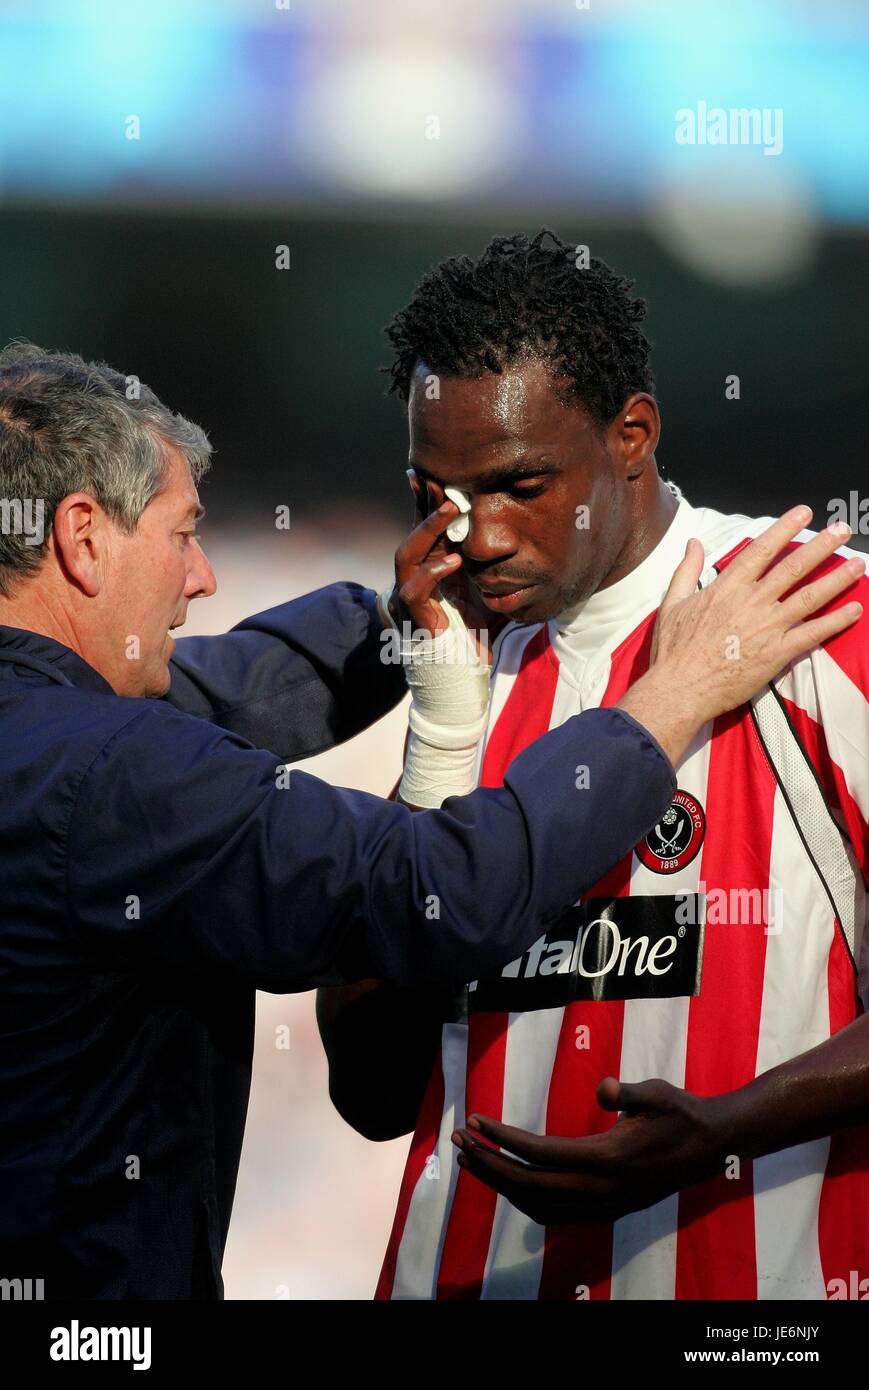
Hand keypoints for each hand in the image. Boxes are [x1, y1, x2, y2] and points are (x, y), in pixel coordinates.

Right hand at [392, 472, 505, 659]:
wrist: (460, 677)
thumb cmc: (475, 635)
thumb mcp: (490, 592)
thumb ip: (493, 567)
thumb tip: (521, 538)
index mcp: (432, 569)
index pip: (425, 529)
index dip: (423, 500)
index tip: (426, 470)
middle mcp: (416, 579)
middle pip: (413, 534)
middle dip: (426, 507)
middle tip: (447, 484)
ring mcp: (410, 598)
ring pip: (405, 556)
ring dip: (427, 531)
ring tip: (451, 510)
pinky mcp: (413, 620)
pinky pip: (414, 591)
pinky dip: (432, 574)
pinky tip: (453, 562)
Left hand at [451, 1076, 726, 1224]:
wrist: (710, 1147)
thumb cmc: (679, 1112)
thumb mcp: (657, 1093)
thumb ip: (628, 1093)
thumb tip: (604, 1087)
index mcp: (609, 1160)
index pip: (540, 1154)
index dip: (503, 1139)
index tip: (475, 1122)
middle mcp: (602, 1191)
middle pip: (530, 1185)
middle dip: (489, 1164)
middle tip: (459, 1141)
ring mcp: (605, 1206)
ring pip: (539, 1205)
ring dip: (501, 1184)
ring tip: (473, 1160)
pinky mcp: (608, 1210)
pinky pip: (555, 1213)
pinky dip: (525, 1200)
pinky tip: (510, 1181)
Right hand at [619, 506, 864, 765]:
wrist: (679, 689)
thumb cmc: (672, 650)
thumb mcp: (672, 603)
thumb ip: (686, 570)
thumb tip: (694, 542)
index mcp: (727, 587)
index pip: (762, 549)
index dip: (785, 528)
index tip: (804, 513)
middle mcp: (752, 601)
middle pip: (794, 567)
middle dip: (822, 546)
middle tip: (843, 530)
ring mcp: (768, 627)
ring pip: (810, 596)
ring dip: (837, 578)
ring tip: (859, 564)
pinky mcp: (777, 653)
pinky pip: (813, 633)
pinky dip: (836, 621)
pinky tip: (854, 609)